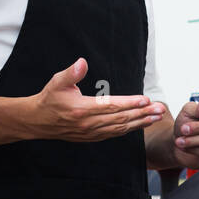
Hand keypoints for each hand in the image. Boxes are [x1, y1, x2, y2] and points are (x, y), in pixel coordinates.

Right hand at [32, 58, 165, 141]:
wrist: (37, 121)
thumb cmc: (49, 99)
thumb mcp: (57, 82)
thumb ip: (71, 73)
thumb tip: (82, 62)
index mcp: (82, 109)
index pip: (111, 106)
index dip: (130, 103)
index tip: (146, 100)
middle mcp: (89, 123)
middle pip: (121, 118)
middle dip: (143, 113)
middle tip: (160, 108)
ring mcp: (91, 132)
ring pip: (121, 128)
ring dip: (140, 122)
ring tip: (156, 116)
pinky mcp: (92, 137)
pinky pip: (115, 133)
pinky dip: (130, 128)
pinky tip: (141, 123)